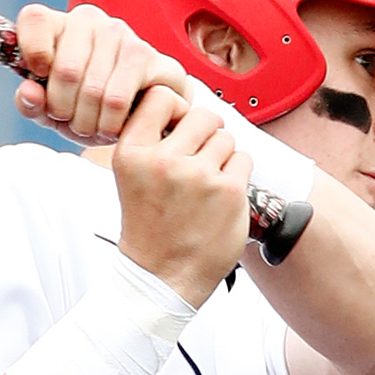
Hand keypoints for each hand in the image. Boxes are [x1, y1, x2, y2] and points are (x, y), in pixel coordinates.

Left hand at [14, 4, 190, 145]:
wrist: (141, 115)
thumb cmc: (88, 108)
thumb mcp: (52, 111)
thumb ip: (31, 103)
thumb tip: (29, 91)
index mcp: (59, 24)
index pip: (34, 19)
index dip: (32, 53)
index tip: (39, 77)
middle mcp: (89, 20)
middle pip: (65, 71)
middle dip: (64, 111)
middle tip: (72, 122)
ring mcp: (121, 34)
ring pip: (93, 90)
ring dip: (88, 123)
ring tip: (93, 127)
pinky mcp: (148, 56)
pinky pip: (117, 100)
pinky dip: (109, 124)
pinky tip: (113, 126)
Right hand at [109, 84, 253, 307]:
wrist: (161, 278)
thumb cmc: (149, 227)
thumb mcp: (130, 177)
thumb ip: (151, 140)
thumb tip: (184, 107)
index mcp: (132, 153)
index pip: (161, 96)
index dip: (176, 108)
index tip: (177, 127)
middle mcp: (164, 160)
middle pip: (203, 115)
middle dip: (206, 134)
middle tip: (198, 161)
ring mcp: (198, 175)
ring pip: (226, 138)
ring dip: (222, 157)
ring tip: (206, 185)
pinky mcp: (229, 191)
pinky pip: (244, 159)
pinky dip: (237, 175)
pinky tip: (220, 196)